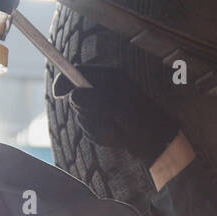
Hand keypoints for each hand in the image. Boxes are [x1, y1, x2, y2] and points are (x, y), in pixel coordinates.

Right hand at [52, 64, 180, 164]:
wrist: (157, 144)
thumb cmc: (144, 121)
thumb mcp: (120, 108)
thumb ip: (96, 100)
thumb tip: (73, 96)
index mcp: (110, 78)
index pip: (79, 71)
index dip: (65, 80)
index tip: (59, 93)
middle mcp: (103, 91)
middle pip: (76, 96)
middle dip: (86, 111)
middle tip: (106, 118)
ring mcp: (101, 107)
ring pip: (81, 116)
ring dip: (95, 127)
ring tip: (116, 131)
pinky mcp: (100, 122)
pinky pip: (88, 130)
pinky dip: (99, 136)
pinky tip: (115, 138)